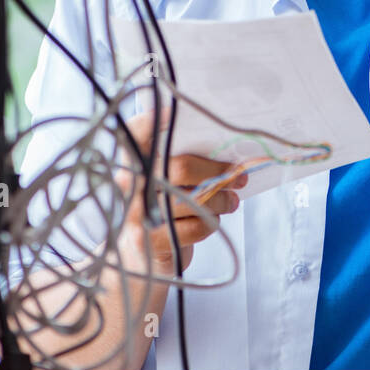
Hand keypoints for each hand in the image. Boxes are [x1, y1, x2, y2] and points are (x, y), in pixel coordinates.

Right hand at [112, 105, 246, 276]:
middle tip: (238, 176)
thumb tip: (230, 156)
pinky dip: (212, 222)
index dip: (155, 118)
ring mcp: (137, 212)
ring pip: (195, 198)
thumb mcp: (162, 182)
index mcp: (132, 162)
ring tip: (231, 200)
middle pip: (182, 167)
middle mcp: (130, 183)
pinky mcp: (151, 239)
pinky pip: (196, 225)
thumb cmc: (161, 209)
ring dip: (222, 199)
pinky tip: (212, 220)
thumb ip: (182, 162)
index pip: (137, 131)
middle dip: (218, 171)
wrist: (138, 258)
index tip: (175, 111)